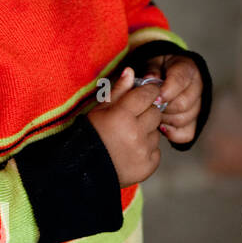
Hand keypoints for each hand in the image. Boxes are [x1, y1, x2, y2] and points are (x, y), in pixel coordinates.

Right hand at [86, 65, 164, 186]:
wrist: (84, 171)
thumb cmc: (91, 136)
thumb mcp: (100, 110)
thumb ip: (118, 91)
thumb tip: (131, 71)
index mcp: (122, 116)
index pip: (147, 95)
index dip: (147, 93)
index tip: (144, 95)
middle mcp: (135, 133)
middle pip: (155, 112)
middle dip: (146, 113)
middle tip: (131, 121)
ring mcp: (143, 151)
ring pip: (156, 132)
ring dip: (146, 133)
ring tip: (128, 139)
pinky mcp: (148, 166)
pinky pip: (156, 151)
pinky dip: (147, 151)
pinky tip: (132, 152)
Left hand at [137, 53, 202, 144]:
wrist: (167, 75)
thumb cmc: (159, 69)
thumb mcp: (154, 63)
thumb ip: (152, 69)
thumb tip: (149, 77)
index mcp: (188, 69)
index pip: (181, 80)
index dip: (166, 91)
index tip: (155, 98)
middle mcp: (197, 87)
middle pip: (183, 105)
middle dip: (163, 108)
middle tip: (151, 106)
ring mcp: (197, 106)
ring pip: (183, 120)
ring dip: (165, 120)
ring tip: (154, 114)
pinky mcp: (194, 122)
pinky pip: (186, 134)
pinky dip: (172, 133)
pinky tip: (161, 126)